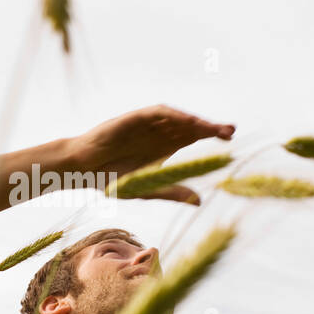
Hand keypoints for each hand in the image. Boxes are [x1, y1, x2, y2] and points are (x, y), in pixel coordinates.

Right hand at [74, 104, 234, 205]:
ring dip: (194, 120)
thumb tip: (199, 201)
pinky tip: (187, 121)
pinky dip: (173, 116)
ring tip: (212, 127)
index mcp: (164, 147)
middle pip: (190, 126)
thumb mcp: (148, 189)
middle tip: (230, 131)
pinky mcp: (133, 119)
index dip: (212, 137)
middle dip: (210, 127)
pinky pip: (157, 113)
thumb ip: (172, 191)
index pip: (193, 137)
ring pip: (176, 118)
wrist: (82, 169)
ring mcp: (146, 125)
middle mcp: (159, 133)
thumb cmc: (112, 179)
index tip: (231, 142)